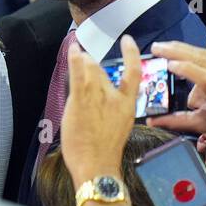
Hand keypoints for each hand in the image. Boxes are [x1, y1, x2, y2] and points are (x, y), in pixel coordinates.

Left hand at [60, 34, 139, 183]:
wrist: (97, 164)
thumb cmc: (104, 152)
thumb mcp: (117, 126)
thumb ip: (111, 110)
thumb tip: (101, 99)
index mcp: (127, 105)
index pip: (134, 74)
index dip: (132, 54)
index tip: (128, 40)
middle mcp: (115, 97)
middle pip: (102, 71)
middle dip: (90, 64)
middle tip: (82, 61)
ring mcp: (99, 97)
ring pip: (89, 69)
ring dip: (81, 61)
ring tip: (75, 55)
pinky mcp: (82, 100)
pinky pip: (78, 74)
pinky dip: (74, 58)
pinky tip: (72, 48)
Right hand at [147, 40, 205, 137]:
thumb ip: (180, 121)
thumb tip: (155, 120)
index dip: (187, 70)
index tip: (169, 65)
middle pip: (204, 59)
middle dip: (177, 51)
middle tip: (156, 48)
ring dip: (184, 47)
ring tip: (165, 46)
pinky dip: (196, 50)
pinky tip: (184, 48)